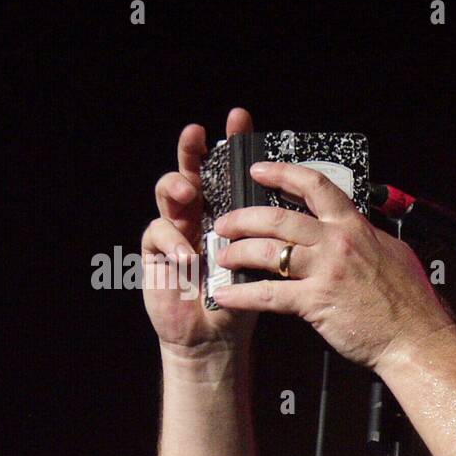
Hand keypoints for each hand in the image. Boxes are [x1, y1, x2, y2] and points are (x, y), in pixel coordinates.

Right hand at [142, 107, 258, 359]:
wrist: (216, 338)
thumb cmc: (243, 298)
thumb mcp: (264, 264)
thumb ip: (272, 236)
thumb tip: (300, 207)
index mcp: (230, 212)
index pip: (231, 172)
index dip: (233, 144)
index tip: (239, 117)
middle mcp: (202, 214)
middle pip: (194, 171)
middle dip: (193, 150)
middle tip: (196, 133)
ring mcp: (176, 229)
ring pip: (169, 193)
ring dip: (178, 188)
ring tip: (189, 194)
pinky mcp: (156, 250)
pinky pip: (158, 232)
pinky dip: (171, 240)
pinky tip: (186, 255)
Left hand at [209, 161, 455, 370]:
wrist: (418, 338)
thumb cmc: (412, 304)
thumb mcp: (394, 255)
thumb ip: (369, 239)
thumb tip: (358, 230)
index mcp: (356, 227)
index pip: (316, 186)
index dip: (282, 174)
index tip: (260, 171)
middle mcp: (338, 242)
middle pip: (278, 217)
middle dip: (243, 218)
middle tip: (226, 223)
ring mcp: (326, 271)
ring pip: (268, 250)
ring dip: (238, 252)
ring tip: (223, 256)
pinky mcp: (316, 302)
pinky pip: (269, 294)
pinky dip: (242, 295)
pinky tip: (225, 295)